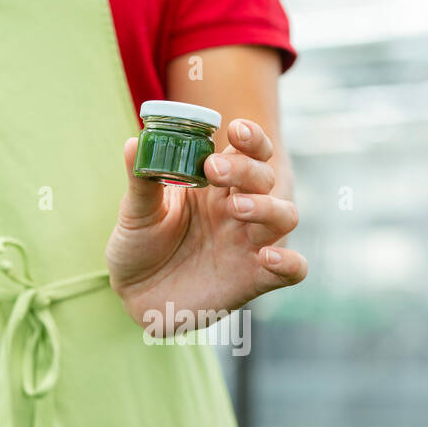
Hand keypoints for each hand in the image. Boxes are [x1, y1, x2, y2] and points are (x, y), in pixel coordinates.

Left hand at [106, 118, 306, 333]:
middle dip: (246, 168)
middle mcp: (238, 211)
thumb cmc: (139, 247)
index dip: (250, 138)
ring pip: (285, 216)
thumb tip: (134, 143)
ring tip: (237, 208)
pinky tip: (268, 258)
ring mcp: (249, 245)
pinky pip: (293, 270)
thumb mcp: (136, 212)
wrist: (134, 297)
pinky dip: (290, 262)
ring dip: (268, 207)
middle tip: (214, 169)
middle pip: (265, 178)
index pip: (247, 153)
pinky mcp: (254, 280)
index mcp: (215, 188)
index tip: (234, 129)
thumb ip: (142, 180)